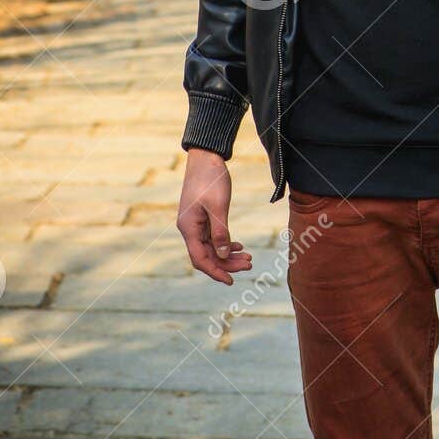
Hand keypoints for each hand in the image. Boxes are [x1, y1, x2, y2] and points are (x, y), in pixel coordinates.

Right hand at [176, 149, 252, 284]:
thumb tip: (224, 255)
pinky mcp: (202, 217)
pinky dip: (225, 242)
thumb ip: (221, 232)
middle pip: (207, 255)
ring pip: (211, 247)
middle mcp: (189, 228)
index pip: (200, 259)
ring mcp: (195, 223)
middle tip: (250, 265)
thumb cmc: (211, 179)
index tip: (231, 280)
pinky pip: (212, 237)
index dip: (216, 272)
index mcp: (189, 228)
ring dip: (228, 254)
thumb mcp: (218, 206)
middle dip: (227, 263)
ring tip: (249, 257)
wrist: (206, 157)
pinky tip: (239, 245)